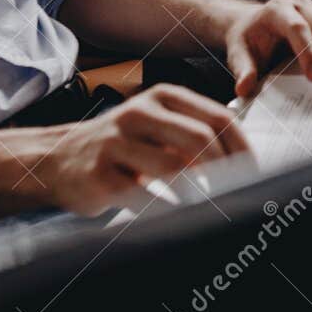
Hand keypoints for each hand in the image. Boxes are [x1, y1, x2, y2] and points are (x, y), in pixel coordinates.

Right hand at [45, 84, 249, 214]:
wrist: (56, 157)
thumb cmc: (117, 143)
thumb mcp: (154, 124)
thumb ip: (192, 131)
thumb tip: (241, 156)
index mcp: (162, 97)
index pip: (216, 116)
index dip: (241, 146)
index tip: (254, 170)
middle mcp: (139, 113)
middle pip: (199, 139)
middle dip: (224, 169)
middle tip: (235, 191)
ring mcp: (117, 143)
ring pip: (173, 168)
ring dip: (199, 192)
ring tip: (210, 205)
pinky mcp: (100, 175)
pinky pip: (144, 196)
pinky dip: (167, 208)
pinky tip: (177, 214)